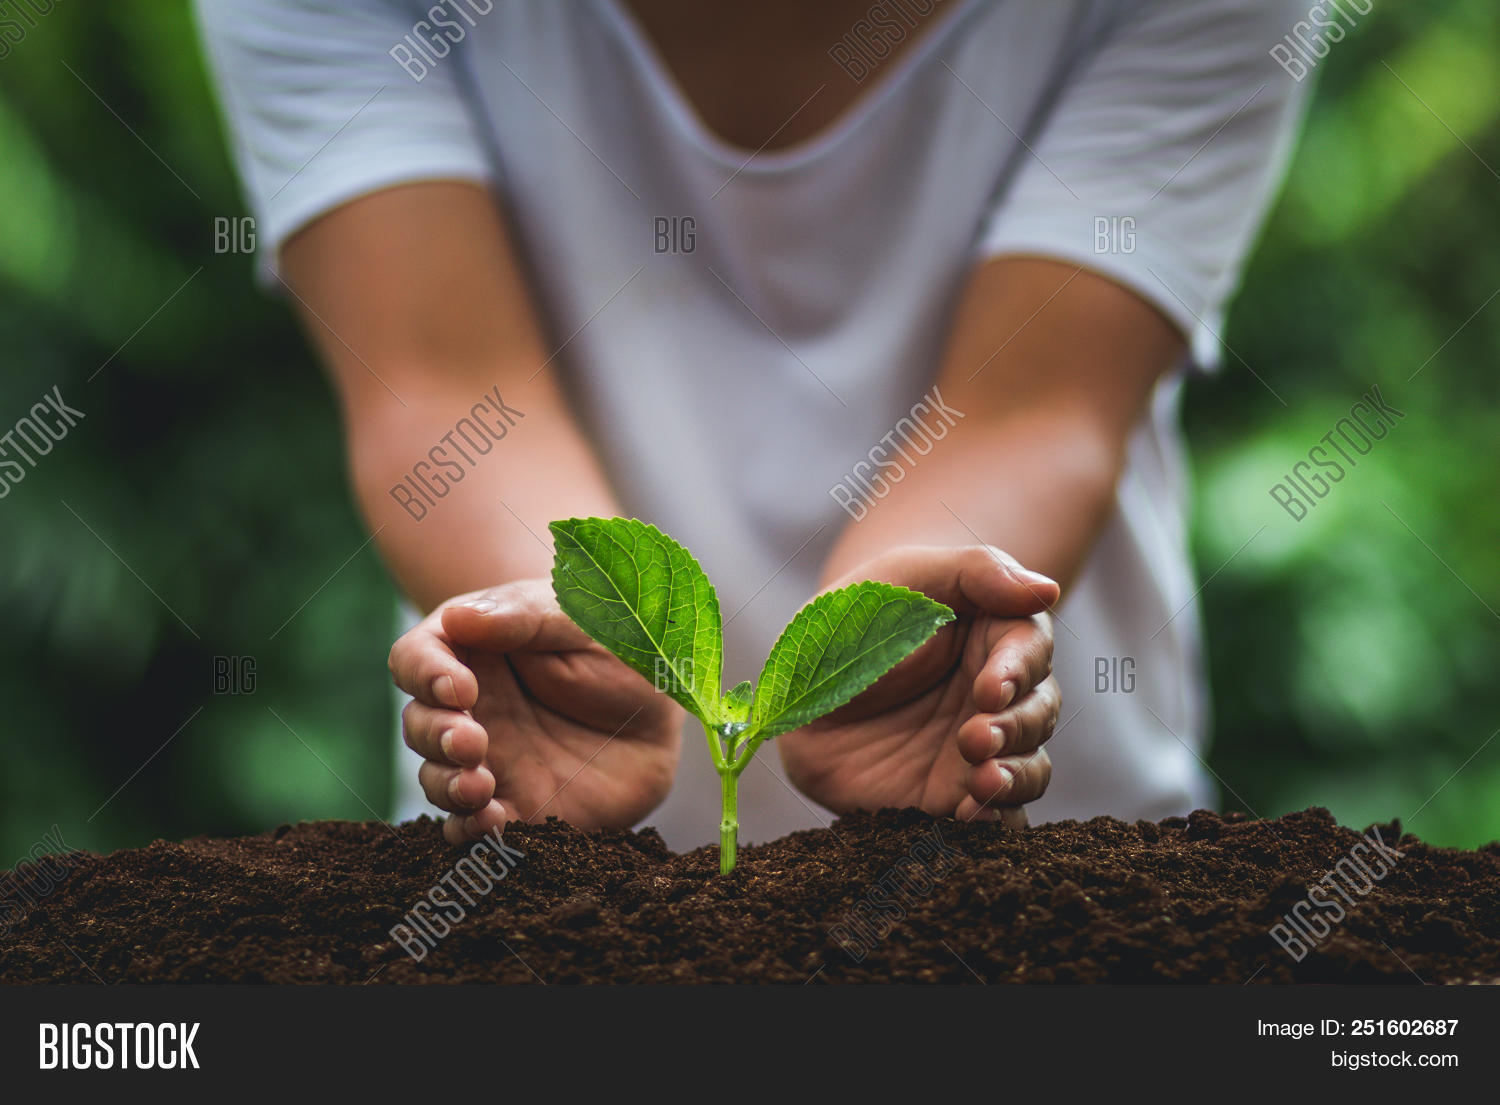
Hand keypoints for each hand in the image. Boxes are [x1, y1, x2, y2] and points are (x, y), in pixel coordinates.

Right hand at [388, 579, 683, 842]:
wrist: (659, 707)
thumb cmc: (616, 647)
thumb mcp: (579, 619)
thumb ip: (523, 617)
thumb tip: (457, 617)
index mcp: (473, 651)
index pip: (417, 659)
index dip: (425, 674)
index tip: (459, 687)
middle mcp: (471, 709)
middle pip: (420, 723)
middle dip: (436, 735)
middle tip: (472, 741)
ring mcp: (489, 760)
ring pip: (437, 778)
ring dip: (447, 786)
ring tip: (478, 787)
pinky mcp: (514, 806)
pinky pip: (474, 826)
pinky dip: (469, 831)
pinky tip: (489, 825)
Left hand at [778, 546, 1059, 826]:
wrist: (794, 697)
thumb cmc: (852, 620)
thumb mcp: (902, 577)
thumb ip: (975, 572)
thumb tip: (1047, 588)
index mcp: (992, 637)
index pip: (1031, 648)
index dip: (1020, 669)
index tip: (991, 686)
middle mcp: (995, 696)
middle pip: (1039, 711)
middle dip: (1017, 726)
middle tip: (975, 737)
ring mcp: (978, 750)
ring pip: (1030, 767)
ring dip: (1016, 776)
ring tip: (982, 781)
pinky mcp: (953, 796)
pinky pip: (995, 817)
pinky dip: (995, 820)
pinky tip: (971, 817)